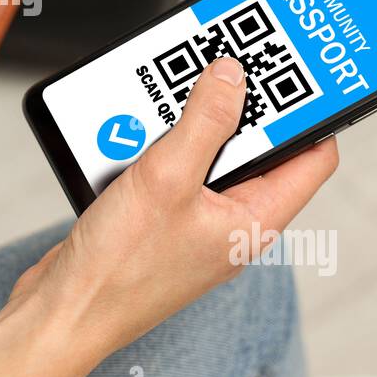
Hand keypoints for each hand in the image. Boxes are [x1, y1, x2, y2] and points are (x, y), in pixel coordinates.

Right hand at [0, 56, 338, 376]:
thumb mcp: (166, 179)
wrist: (63, 310)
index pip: (312, 155)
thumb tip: (232, 77)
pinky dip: (151, 142)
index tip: (297, 67)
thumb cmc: (118, 270)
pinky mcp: (160, 216)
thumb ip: (204, 122)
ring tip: (157, 104)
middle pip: (254, 144)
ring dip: (182, 122)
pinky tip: (126, 135)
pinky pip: (169, 165)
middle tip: (216, 65)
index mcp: (255, 219)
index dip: (311, 109)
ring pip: (205, 150)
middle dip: (233, 104)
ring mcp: (195, 219)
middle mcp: (232, 219)